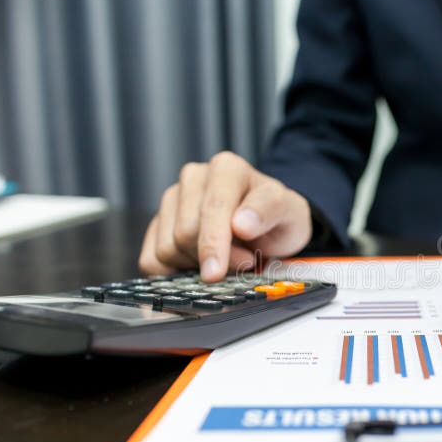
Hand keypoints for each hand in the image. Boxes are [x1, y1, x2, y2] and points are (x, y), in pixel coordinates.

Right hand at [138, 151, 311, 281]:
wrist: (267, 225)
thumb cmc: (276, 218)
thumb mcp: (289, 212)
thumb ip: (269, 211)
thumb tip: (241, 224)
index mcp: (226, 168)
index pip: (212, 209)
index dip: (213, 244)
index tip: (216, 272)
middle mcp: (194, 178)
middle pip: (186, 232)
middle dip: (214, 257)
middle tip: (245, 261)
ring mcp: (172, 199)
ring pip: (167, 248)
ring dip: (197, 266)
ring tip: (227, 258)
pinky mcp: (158, 224)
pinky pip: (152, 260)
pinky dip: (175, 273)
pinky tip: (201, 265)